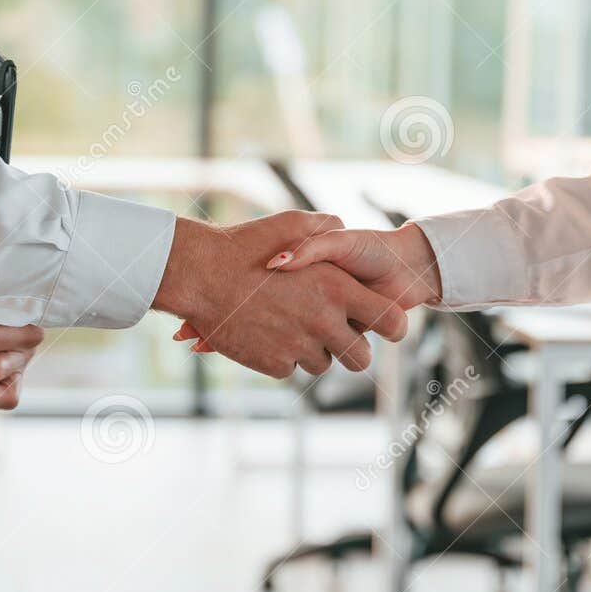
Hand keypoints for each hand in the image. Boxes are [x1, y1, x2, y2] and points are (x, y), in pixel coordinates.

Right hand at [153, 212, 408, 377]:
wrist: (199, 273)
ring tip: (293, 325)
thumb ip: (324, 228)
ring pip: (323, 365)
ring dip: (314, 351)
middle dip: (352, 350)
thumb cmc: (244, 244)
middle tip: (339, 335)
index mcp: (338, 289)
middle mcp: (324, 321)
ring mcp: (298, 347)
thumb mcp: (291, 223)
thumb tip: (341, 227)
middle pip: (360, 358)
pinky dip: (283, 356)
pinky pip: (291, 369)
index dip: (391, 326)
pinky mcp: (275, 365)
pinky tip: (267, 332)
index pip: (390, 322)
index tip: (382, 322)